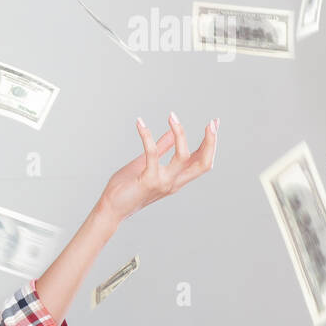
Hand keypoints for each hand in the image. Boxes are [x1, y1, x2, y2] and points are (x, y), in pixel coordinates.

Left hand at [98, 113, 218, 223]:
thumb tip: (172, 132)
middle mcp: (174, 182)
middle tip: (212, 123)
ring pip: (184, 156)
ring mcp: (163, 182)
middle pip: (204, 163)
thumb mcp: (145, 164)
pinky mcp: (149, 180)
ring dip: (181, 133)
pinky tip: (140, 124)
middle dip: (211, 142)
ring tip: (172, 116)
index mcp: (176, 179)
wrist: (110, 209)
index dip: (211, 143)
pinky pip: (153, 153)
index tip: (214, 124)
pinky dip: (147, 136)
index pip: (202, 161)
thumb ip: (161, 149)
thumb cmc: (125, 188)